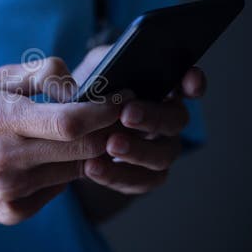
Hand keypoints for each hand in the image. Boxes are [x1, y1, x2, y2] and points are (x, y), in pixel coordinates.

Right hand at [0, 58, 124, 224]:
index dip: (105, 112)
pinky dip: (61, 172)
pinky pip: (56, 190)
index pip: (72, 122)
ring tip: (81, 135)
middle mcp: (6, 160)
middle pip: (84, 150)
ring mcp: (9, 191)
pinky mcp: (11, 212)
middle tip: (115, 117)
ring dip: (87, 153)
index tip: (122, 99)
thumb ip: (43, 73)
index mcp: (2, 120)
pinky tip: (48, 159)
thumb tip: (82, 89)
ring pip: (75, 171)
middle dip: (107, 132)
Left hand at [72, 46, 206, 194]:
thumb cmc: (84, 101)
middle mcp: (165, 119)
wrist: (75, 142)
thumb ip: (73, 72)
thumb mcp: (80, 77)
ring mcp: (159, 149)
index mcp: (157, 89)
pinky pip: (142, 180)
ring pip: (162, 155)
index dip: (192, 82)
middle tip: (127, 115)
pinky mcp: (145, 176)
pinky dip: (118, 175)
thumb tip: (59, 71)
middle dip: (153, 117)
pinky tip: (94, 167)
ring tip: (111, 144)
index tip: (188, 80)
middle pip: (175, 119)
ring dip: (138, 150)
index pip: (186, 83)